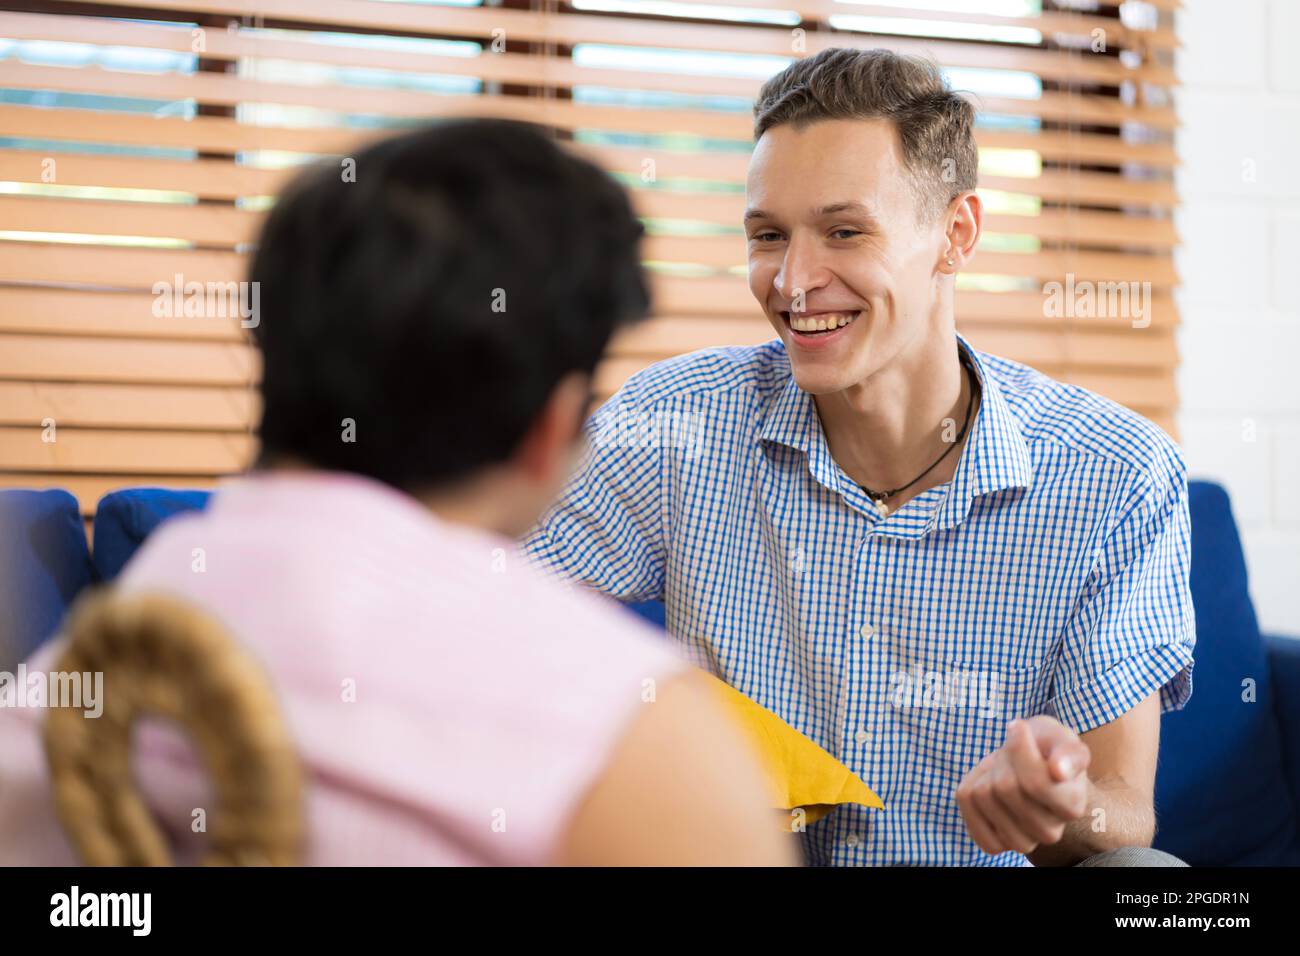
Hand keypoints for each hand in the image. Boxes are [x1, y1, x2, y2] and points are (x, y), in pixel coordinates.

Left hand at [955, 716, 1090, 854]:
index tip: (1018, 726)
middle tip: (1012, 755)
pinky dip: (969, 784)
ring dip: (986, 771)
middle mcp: (1050, 832)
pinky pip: (965, 805)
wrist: (1032, 770)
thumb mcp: (1061, 738)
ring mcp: (1021, 842)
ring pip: (982, 794)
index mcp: (1072, 806)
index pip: (1035, 783)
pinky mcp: (992, 843)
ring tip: (1003, 769)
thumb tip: (1059, 770)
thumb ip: (1068, 751)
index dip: (1019, 746)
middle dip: (1003, 758)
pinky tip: (988, 784)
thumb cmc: (1048, 750)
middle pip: (1005, 787)